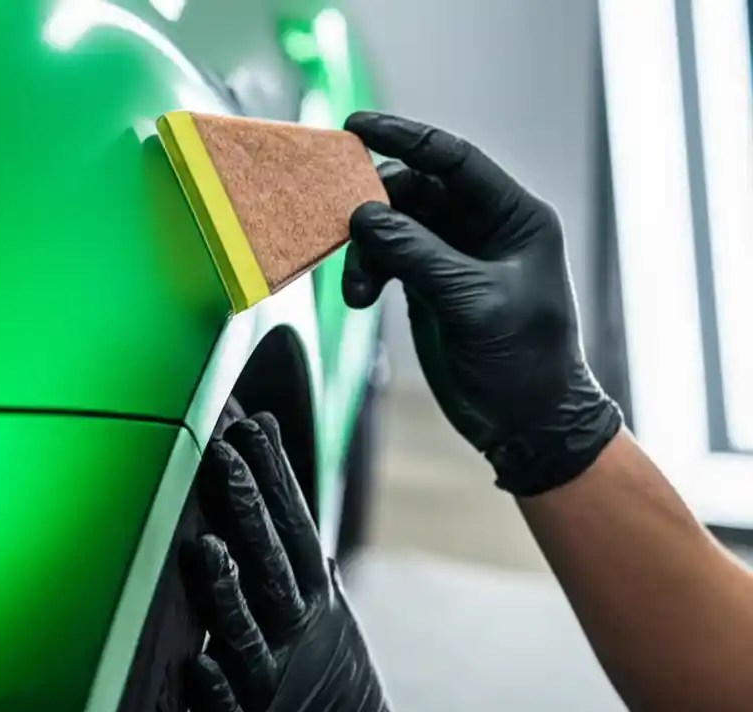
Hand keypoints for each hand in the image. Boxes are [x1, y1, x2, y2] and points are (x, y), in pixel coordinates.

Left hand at [183, 413, 390, 711]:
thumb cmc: (328, 675)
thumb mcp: (326, 615)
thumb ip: (306, 567)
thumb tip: (289, 501)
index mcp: (313, 599)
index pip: (294, 525)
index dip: (275, 476)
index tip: (253, 426)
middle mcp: (294, 632)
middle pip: (271, 561)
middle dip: (248, 508)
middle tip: (222, 456)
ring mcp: (271, 678)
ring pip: (245, 629)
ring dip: (225, 590)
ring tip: (204, 547)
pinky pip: (228, 708)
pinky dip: (215, 686)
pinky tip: (197, 663)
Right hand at [341, 111, 621, 495]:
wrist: (527, 425)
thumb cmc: (522, 363)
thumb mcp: (472, 304)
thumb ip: (418, 255)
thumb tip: (363, 215)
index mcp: (514, 218)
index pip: (454, 160)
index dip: (406, 139)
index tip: (356, 127)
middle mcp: (484, 228)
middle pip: (414, 192)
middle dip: (375, 209)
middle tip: (344, 228)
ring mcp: (454, 256)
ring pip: (393, 226)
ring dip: (366, 252)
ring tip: (358, 294)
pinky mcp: (430, 285)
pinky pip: (387, 259)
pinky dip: (368, 274)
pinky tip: (361, 301)